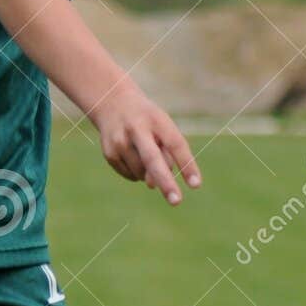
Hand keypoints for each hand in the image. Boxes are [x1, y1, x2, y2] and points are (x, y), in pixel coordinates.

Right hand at [89, 81, 200, 204]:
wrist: (112, 103)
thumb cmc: (148, 120)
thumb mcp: (162, 128)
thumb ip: (165, 155)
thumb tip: (151, 185)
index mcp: (156, 120)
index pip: (175, 145)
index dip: (186, 165)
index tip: (196, 185)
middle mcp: (135, 129)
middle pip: (152, 160)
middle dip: (165, 182)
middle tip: (177, 201)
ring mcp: (119, 142)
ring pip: (143, 173)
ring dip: (151, 173)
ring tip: (145, 151)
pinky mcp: (109, 153)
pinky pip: (131, 175)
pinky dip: (138, 173)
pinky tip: (134, 156)